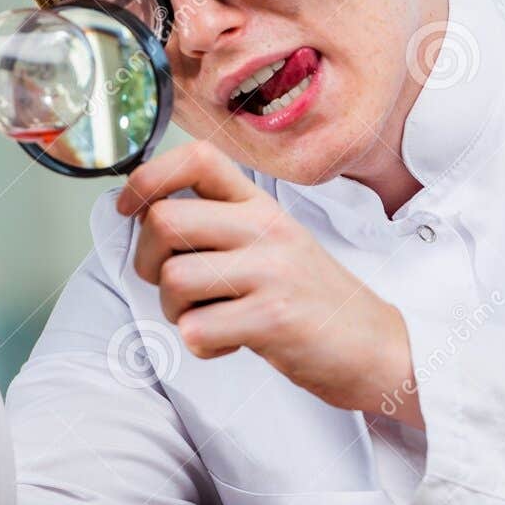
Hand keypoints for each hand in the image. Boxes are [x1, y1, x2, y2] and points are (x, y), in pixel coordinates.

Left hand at [117, 143, 419, 422]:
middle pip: (164, 220)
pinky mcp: (274, 318)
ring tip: (210, 318)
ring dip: (175, 311)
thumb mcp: (273, 243)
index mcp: (261, 205)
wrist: (375, 347)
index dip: (147, 177)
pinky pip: (195, 330)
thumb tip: (145, 216)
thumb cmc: (313, 299)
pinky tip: (230, 343)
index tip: (128, 207)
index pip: (195, 158)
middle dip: (146, 261)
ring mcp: (272, 271)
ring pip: (173, 279)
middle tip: (170, 284)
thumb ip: (220, 225)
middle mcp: (266, 228)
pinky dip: (201, 346)